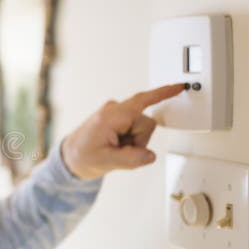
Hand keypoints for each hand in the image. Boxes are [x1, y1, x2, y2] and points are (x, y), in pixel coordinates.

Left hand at [61, 83, 185, 180]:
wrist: (70, 157)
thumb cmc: (81, 155)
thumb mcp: (106, 162)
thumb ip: (131, 159)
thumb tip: (150, 155)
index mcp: (111, 116)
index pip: (142, 101)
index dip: (162, 93)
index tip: (178, 87)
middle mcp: (115, 111)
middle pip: (146, 125)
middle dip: (139, 142)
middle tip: (119, 151)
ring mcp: (116, 115)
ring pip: (143, 130)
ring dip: (134, 143)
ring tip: (115, 149)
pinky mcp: (118, 121)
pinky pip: (136, 132)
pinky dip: (130, 143)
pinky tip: (116, 146)